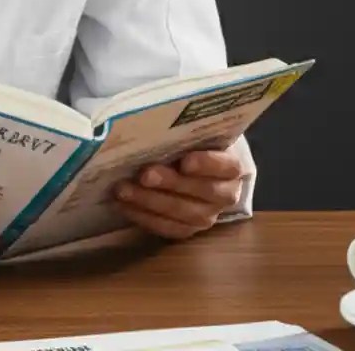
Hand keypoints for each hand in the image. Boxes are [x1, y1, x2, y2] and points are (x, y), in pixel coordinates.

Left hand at [112, 147, 245, 240]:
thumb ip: (179, 134)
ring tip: (124, 190)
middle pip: (203, 191)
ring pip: (183, 213)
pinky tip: (123, 205)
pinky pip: (168, 228)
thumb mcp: (189, 136)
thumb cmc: (188, 146)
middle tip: (144, 174)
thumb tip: (150, 126)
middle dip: (170, 183)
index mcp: (231, 167)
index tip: (185, 161)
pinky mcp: (188, 229)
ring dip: (150, 202)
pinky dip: (144, 217)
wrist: (190, 171)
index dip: (207, 164)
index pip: (227, 166)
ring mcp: (208, 215)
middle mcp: (225, 194)